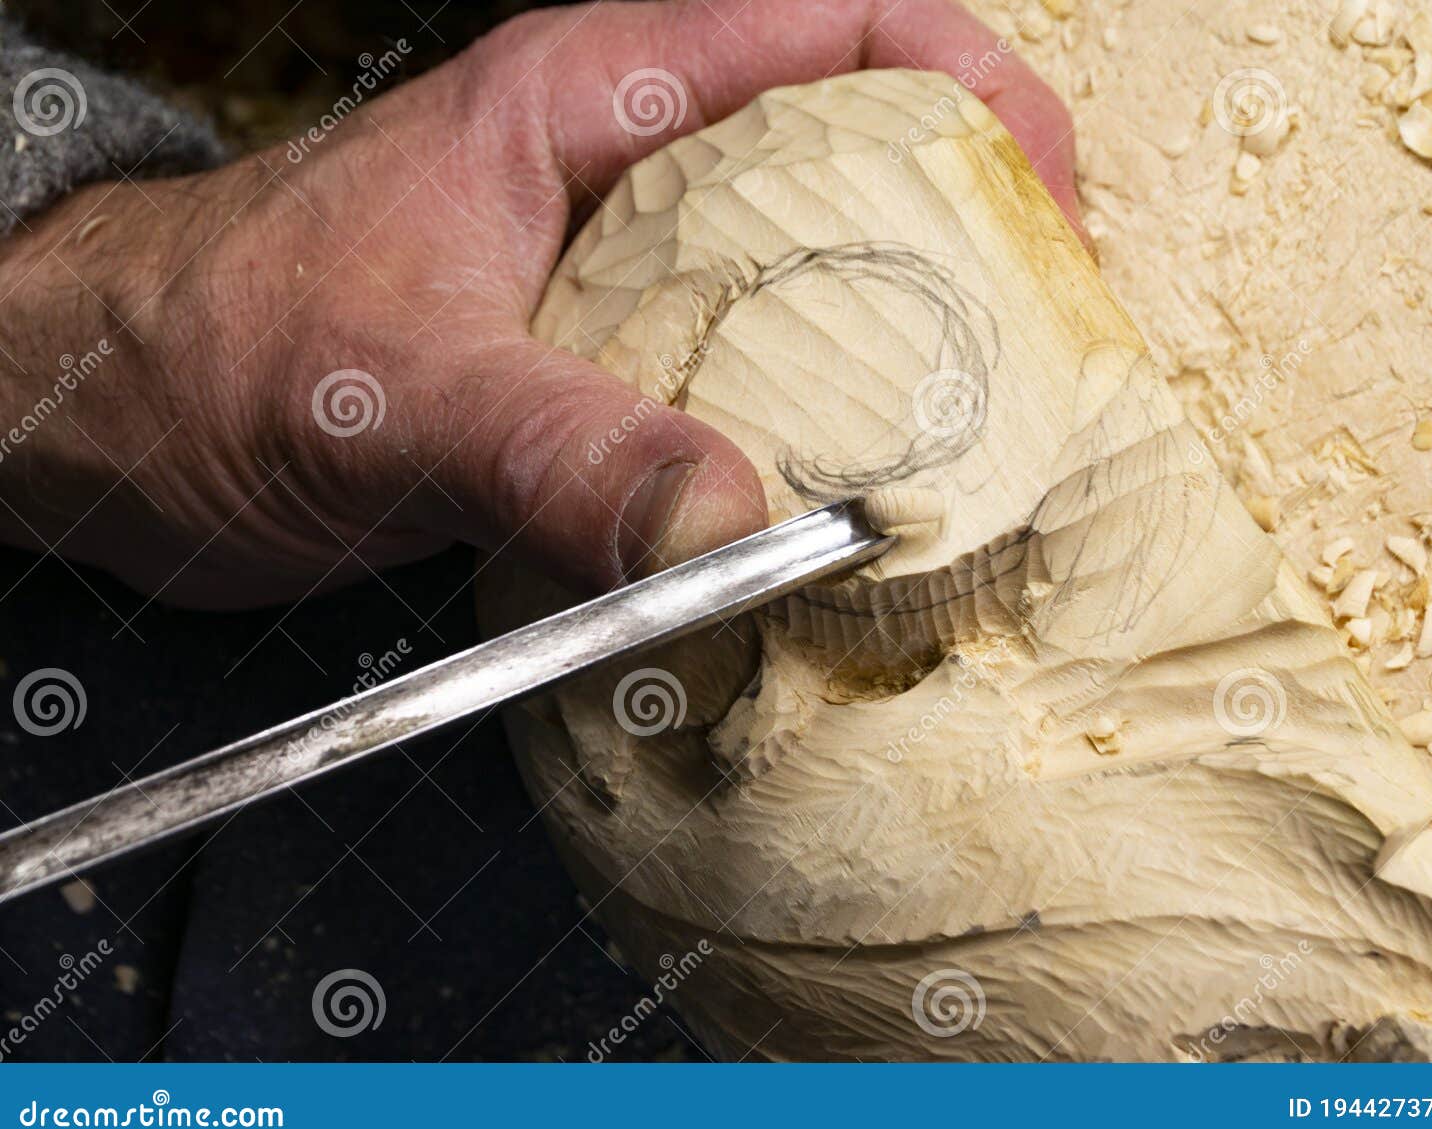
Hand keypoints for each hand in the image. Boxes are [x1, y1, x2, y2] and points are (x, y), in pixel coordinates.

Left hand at [0, 0, 1078, 608]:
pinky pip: (748, 392)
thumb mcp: (393, 389)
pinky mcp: (600, 382)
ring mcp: (621, 285)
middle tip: (1050, 351)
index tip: (1055, 203)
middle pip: (857, 161)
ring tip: (982, 443)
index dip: (976, 88)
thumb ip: (561, 448)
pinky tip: (839, 514)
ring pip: (813, 285)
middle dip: (972, 235)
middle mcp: (629, 180)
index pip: (835, 32)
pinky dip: (812, 444)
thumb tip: (730, 519)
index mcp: (597, 99)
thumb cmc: (214, 348)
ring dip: (902, 354)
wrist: (118, 426)